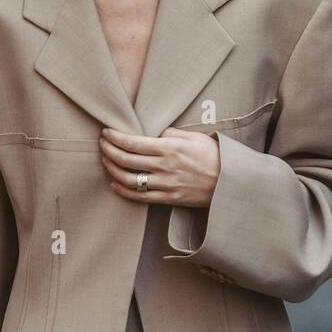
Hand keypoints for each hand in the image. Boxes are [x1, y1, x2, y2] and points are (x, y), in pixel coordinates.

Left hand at [100, 126, 220, 207]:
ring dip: (112, 169)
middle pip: (126, 160)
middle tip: (101, 144)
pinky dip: (123, 190)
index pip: (133, 142)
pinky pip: (139, 197)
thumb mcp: (194, 137)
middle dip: (108, 151)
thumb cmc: (214, 156)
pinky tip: (114, 183)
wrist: (229, 183)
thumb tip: (155, 134)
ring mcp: (165, 185)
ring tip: (105, 161)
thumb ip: (171, 134)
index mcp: (169, 148)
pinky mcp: (168, 199)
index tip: (106, 133)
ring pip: (128, 179)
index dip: (115, 137)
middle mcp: (164, 167)